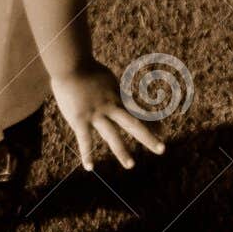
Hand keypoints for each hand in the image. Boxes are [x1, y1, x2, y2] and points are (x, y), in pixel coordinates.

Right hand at [51, 61, 165, 171]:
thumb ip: (111, 88)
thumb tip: (118, 92)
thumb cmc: (85, 68)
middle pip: (132, 124)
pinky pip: (84, 139)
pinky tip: (89, 167)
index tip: (163, 130)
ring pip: (111, 135)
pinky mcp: (80, 119)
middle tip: (162, 149)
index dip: (152, 121)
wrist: (69, 64)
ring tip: (130, 165)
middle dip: (148, 137)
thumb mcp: (106, 78)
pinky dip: (86, 154)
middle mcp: (110, 106)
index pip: (139, 111)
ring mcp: (96, 114)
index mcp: (117, 96)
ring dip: (121, 151)